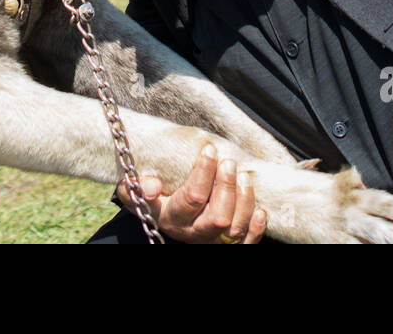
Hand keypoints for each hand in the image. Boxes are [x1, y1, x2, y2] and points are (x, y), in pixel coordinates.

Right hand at [117, 144, 267, 243]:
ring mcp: (211, 240)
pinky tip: (260, 211)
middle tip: (229, 162)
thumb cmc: (148, 197)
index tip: (209, 150)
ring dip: (244, 202)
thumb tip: (152, 185)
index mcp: (172, 217)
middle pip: (218, 218)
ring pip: (235, 229)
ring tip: (244, 176)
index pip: (193, 198)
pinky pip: (246, 244)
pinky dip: (256, 229)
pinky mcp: (227, 243)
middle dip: (227, 188)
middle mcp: (193, 233)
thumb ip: (135, 186)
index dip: (204, 173)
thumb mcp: (132, 190)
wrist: (157, 215)